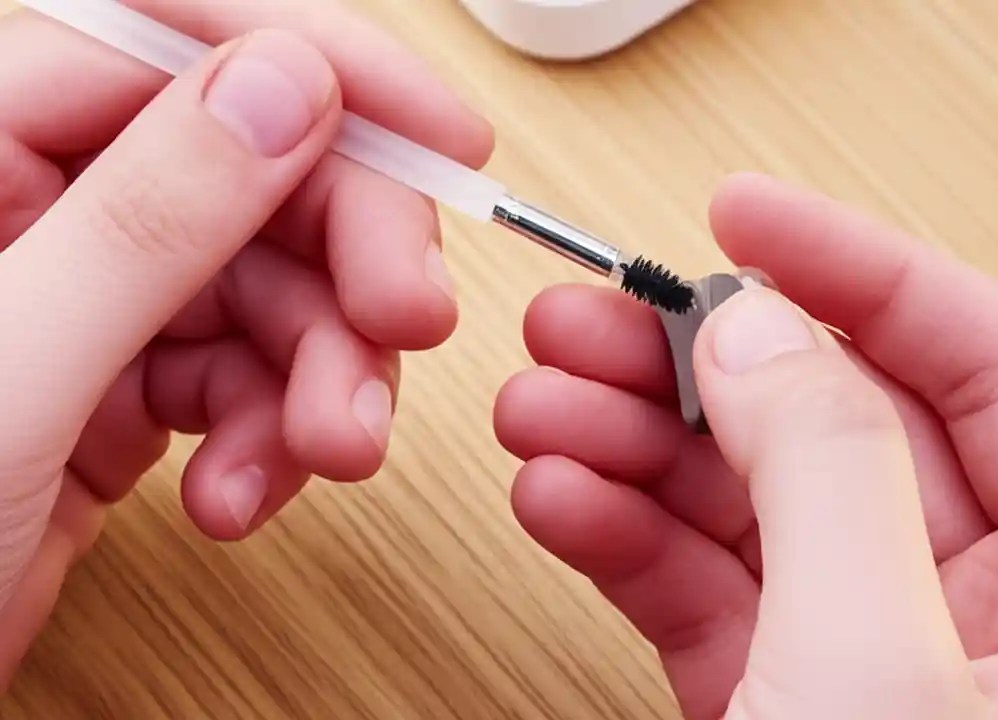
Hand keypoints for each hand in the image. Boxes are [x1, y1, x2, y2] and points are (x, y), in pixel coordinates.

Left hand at [0, 1, 490, 687]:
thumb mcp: (14, 370)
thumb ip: (151, 220)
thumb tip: (288, 87)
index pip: (179, 50)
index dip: (332, 80)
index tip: (442, 140)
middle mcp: (39, 208)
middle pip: (255, 176)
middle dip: (347, 261)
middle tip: (407, 320)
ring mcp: (84, 301)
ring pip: (270, 289)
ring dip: (323, 374)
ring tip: (330, 450)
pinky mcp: (116, 389)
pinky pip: (242, 377)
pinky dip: (272, 437)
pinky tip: (240, 496)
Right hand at [495, 174, 997, 718]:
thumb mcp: (878, 681)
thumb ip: (835, 482)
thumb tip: (770, 335)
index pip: (992, 374)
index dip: (869, 275)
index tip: (745, 221)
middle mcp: (979, 634)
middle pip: (842, 430)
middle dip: (712, 359)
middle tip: (594, 316)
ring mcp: (863, 673)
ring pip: (752, 505)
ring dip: (642, 437)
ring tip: (544, 399)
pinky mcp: (770, 718)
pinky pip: (698, 593)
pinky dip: (623, 532)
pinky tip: (562, 491)